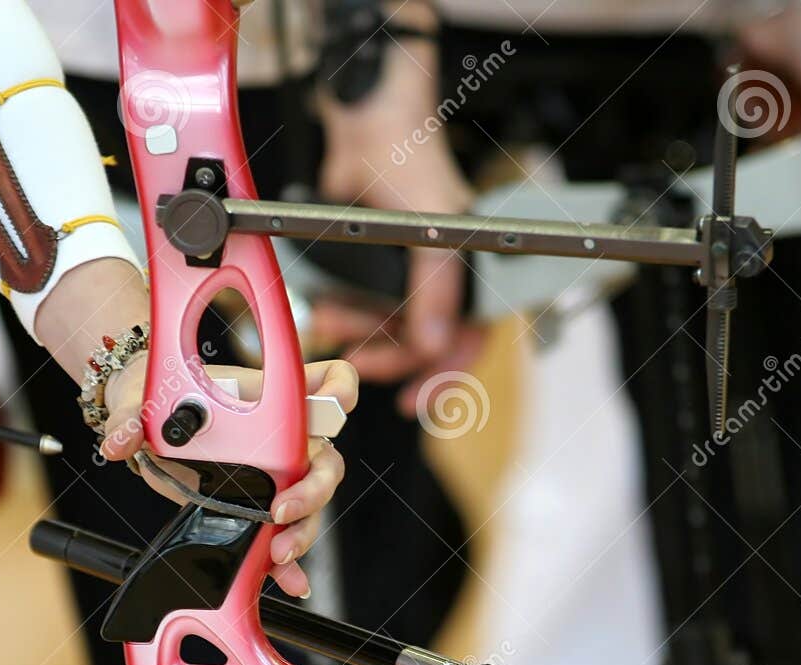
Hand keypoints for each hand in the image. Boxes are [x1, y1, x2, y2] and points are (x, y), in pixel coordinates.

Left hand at [98, 358, 358, 597]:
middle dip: (314, 488)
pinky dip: (290, 562)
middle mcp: (287, 435)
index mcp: (272, 396)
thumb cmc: (164, 397)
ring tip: (280, 554)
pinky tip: (287, 579)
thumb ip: (133, 416)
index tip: (336, 406)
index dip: (339, 389)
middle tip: (282, 510)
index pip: (327, 378)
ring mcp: (279, 471)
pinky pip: (285, 533)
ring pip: (312, 502)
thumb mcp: (148, 399)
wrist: (150, 425)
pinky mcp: (263, 504)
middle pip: (326, 458)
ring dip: (303, 530)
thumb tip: (120, 441)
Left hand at [316, 11, 472, 381]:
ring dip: (358, 333)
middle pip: (420, 343)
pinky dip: (345, 315)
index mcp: (474, 272)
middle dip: (386, 355)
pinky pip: (362, 307)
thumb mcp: (431, 230)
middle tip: (356, 363)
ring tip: (330, 322)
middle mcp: (443, 279)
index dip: (444, 376)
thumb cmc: (412, 162)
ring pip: (387, 328)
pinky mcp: (375, 269)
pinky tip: (326, 311)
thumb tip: (434, 346)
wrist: (364, 128)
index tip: (413, 401)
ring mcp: (408, 276)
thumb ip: (435, 291)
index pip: (469, 340)